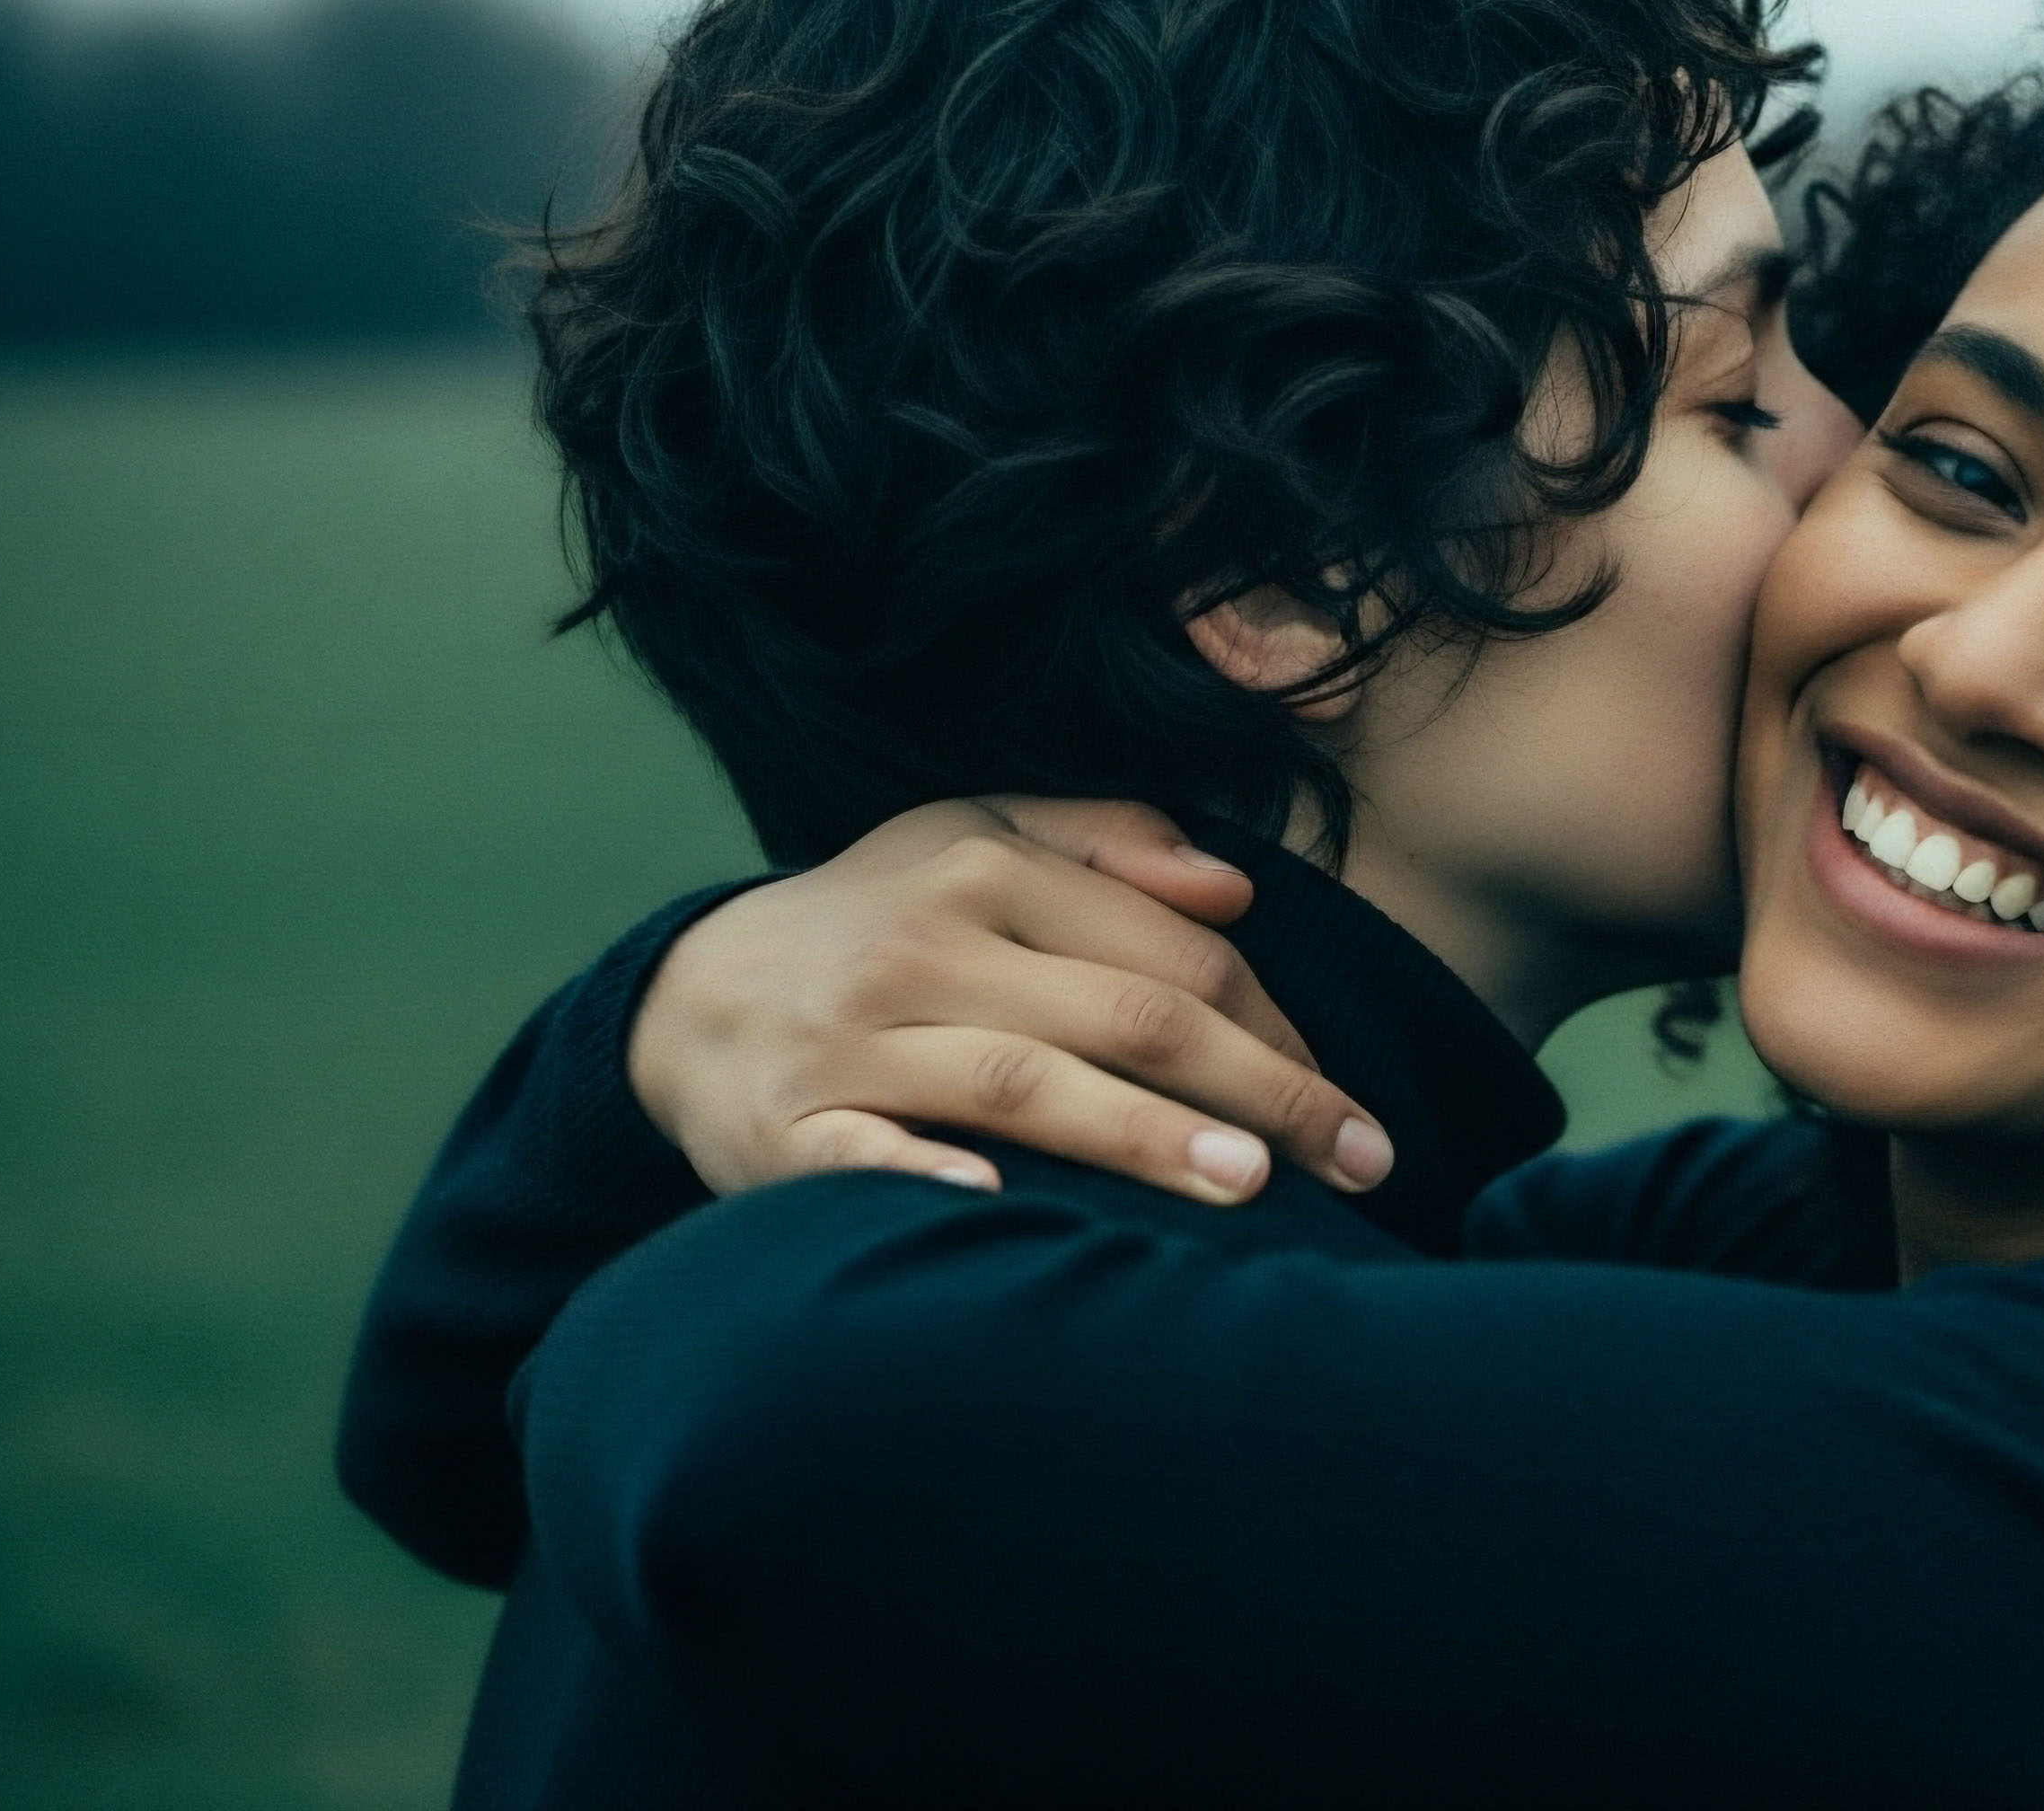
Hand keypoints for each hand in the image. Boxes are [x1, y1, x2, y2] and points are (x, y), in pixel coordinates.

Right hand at [629, 797, 1387, 1203]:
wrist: (684, 999)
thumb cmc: (876, 923)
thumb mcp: (974, 838)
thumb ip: (1108, 839)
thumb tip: (1233, 883)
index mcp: (982, 869)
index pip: (1170, 952)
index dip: (1279, 1025)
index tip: (1349, 1103)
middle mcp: (923, 948)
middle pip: (1126, 1016)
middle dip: (1261, 1088)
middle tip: (1359, 1157)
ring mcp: (852, 1045)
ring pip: (1024, 1085)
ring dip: (1140, 1137)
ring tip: (1249, 1185)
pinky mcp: (782, 1134)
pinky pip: (867, 1157)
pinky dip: (932, 1177)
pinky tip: (1006, 1206)